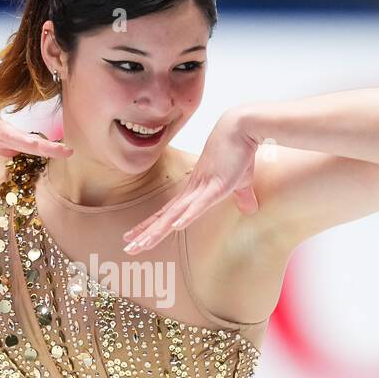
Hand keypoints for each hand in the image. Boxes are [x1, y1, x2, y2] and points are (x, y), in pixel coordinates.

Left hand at [122, 107, 258, 253]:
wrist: (240, 129)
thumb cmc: (238, 153)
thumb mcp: (240, 182)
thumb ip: (242, 196)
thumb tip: (251, 208)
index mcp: (194, 192)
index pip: (166, 213)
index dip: (150, 226)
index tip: (134, 237)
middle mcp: (191, 192)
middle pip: (164, 218)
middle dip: (145, 234)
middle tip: (128, 248)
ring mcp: (201, 189)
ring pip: (174, 215)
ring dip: (158, 230)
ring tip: (142, 245)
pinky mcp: (215, 186)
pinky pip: (199, 205)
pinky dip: (187, 215)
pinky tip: (176, 227)